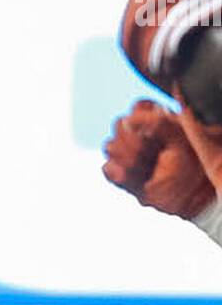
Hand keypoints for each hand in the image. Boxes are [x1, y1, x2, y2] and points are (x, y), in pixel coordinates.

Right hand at [102, 98, 215, 218]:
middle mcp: (140, 136)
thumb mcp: (180, 140)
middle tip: (146, 151)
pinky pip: (107, 169)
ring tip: (143, 165)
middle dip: (130, 139)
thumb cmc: (194, 164)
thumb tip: (130, 119)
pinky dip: (115, 171)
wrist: (196, 196)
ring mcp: (130, 156)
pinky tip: (128, 174)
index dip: (139, 118)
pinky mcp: (125, 176)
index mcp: (157, 122)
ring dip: (125, 156)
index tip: (150, 132)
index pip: (136, 109)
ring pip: (110, 146)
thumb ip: (157, 124)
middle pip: (118, 125)